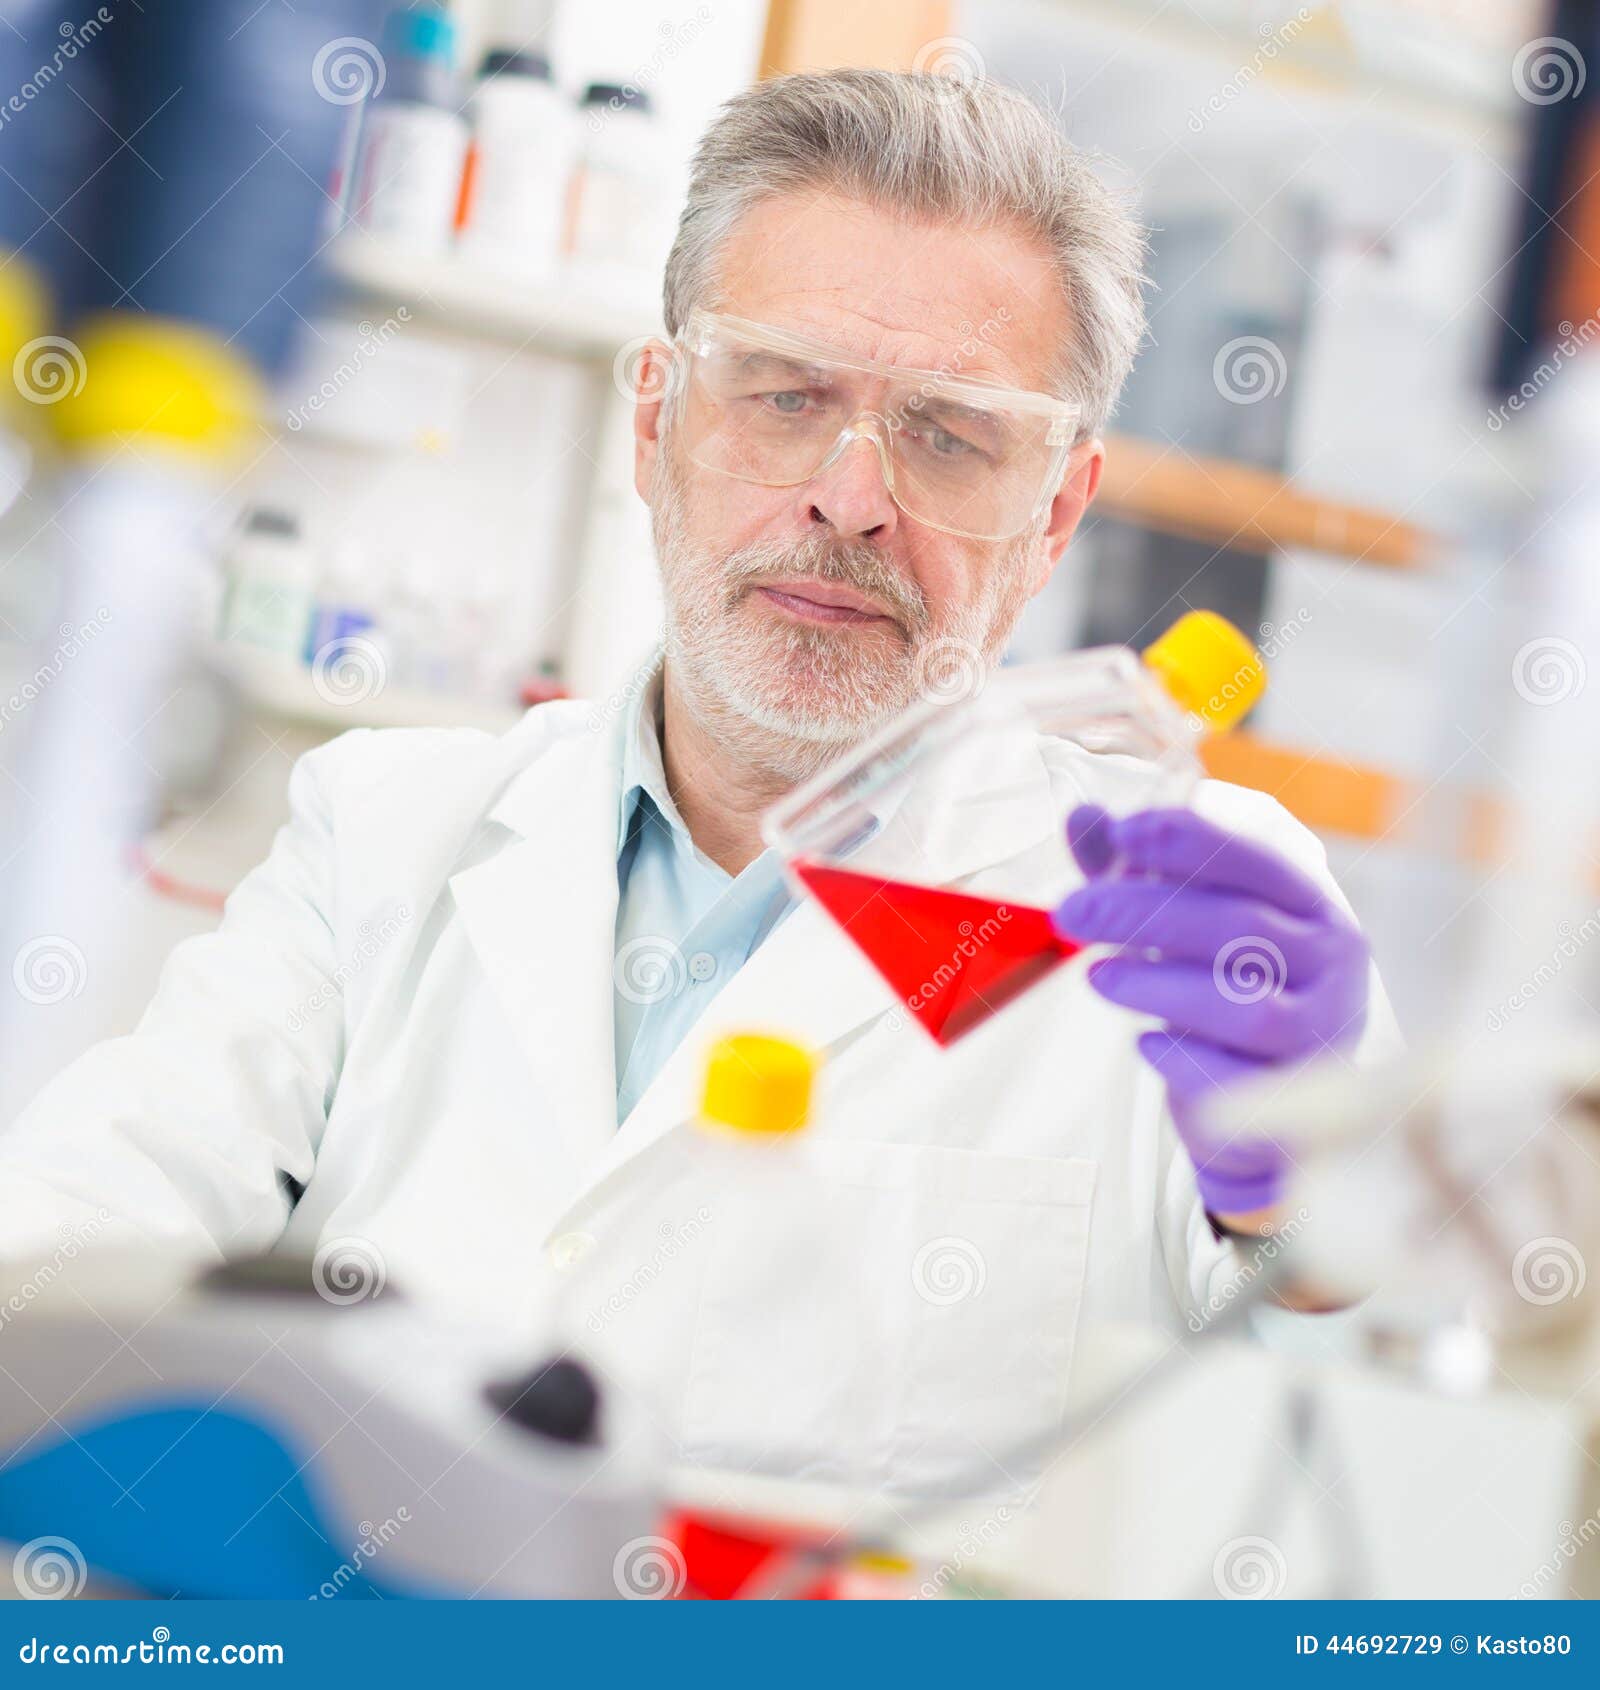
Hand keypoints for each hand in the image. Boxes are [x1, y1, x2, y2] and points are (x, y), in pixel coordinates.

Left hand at [1053, 805, 1369, 1216]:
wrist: (1281, 1107)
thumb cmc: (1231, 992)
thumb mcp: (1190, 924)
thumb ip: (1136, 871)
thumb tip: (1081, 815)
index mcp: (1311, 905)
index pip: (1255, 860)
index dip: (1190, 840)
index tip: (1122, 830)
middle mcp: (1331, 963)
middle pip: (1238, 925)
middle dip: (1145, 911)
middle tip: (1072, 910)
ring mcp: (1321, 1034)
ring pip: (1243, 1006)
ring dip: (1158, 985)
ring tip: (1097, 976)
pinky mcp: (1293, 1098)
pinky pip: (1234, 1077)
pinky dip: (1181, 1057)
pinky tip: (1144, 1042)